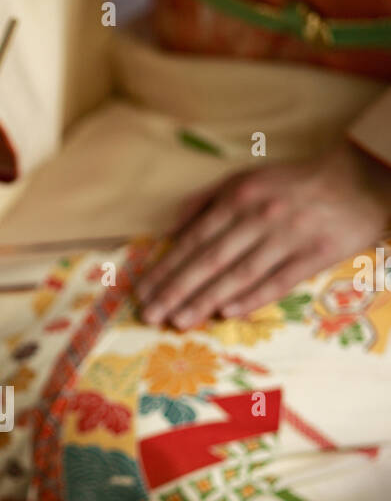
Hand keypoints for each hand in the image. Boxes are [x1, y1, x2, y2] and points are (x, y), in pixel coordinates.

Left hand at [134, 143, 389, 328]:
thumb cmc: (291, 184)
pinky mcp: (316, 255)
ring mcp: (288, 238)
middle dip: (176, 290)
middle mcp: (260, 217)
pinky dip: (252, 298)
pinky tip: (227, 315)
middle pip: (210, 260)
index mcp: (239, 197)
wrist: (356, 179)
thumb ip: (205, 202)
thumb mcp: (245, 179)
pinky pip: (278, 281)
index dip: (166, 267)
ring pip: (239, 275)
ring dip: (205, 300)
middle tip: (151, 314)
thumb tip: (170, 228)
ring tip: (179, 321)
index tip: (143, 291)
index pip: (194, 239)